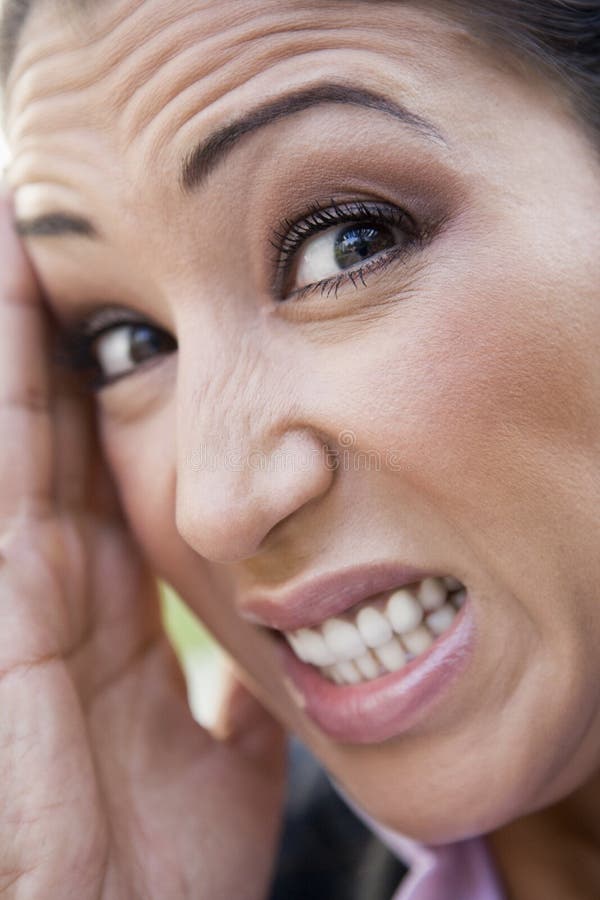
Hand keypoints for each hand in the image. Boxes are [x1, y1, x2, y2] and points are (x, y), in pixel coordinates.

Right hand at [0, 196, 285, 899]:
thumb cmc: (151, 877)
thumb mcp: (223, 768)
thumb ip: (245, 704)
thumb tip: (277, 662)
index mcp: (110, 605)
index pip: (106, 462)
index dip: (113, 378)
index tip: (138, 294)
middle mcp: (55, 576)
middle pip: (55, 417)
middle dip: (53, 323)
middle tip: (59, 215)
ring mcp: (15, 583)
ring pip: (14, 420)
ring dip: (13, 326)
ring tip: (19, 218)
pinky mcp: (3, 599)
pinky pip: (3, 460)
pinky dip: (2, 376)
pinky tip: (7, 285)